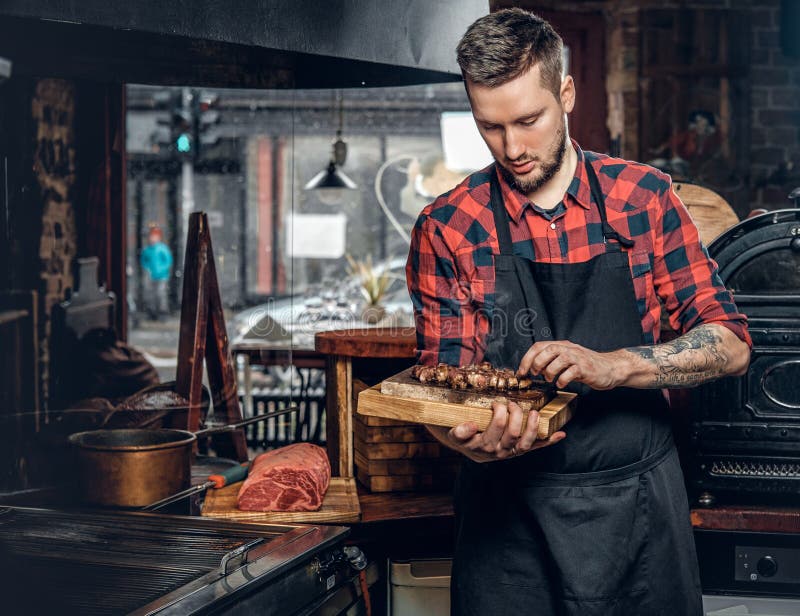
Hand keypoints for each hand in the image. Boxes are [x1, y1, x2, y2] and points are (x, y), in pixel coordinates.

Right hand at [446, 398, 564, 462]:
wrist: (465, 447)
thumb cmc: (461, 436)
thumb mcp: (454, 433)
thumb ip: (460, 431)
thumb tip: (471, 426)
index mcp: (483, 446)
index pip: (496, 427)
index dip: (499, 413)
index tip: (496, 403)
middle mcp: (498, 452)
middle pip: (513, 431)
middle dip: (514, 412)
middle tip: (509, 402)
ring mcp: (510, 452)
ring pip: (526, 442)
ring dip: (533, 426)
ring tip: (533, 412)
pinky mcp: (519, 451)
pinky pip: (535, 448)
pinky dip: (548, 441)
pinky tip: (560, 435)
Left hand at [518, 340, 623, 390]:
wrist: (611, 368)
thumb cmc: (587, 366)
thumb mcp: (567, 360)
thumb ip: (552, 361)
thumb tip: (533, 368)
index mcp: (562, 345)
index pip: (538, 346)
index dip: (527, 358)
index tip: (522, 371)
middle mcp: (569, 348)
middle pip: (547, 350)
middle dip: (536, 363)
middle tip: (535, 374)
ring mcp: (578, 357)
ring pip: (558, 359)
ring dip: (549, 371)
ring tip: (549, 379)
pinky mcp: (586, 368)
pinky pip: (570, 372)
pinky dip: (562, 380)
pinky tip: (561, 384)